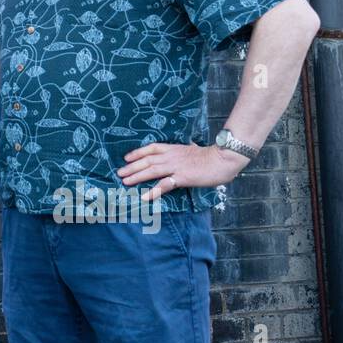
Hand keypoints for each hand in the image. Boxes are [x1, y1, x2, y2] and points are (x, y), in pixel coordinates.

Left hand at [117, 143, 249, 202]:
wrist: (222, 159)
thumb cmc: (211, 156)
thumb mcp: (194, 149)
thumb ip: (186, 150)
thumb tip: (188, 146)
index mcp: (174, 148)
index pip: (151, 148)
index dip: (137, 152)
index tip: (126, 157)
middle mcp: (171, 156)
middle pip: (147, 160)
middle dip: (132, 166)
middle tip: (119, 173)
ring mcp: (176, 167)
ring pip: (151, 170)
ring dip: (137, 176)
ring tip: (125, 182)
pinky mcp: (182, 178)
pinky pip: (165, 185)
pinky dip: (153, 191)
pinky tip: (144, 196)